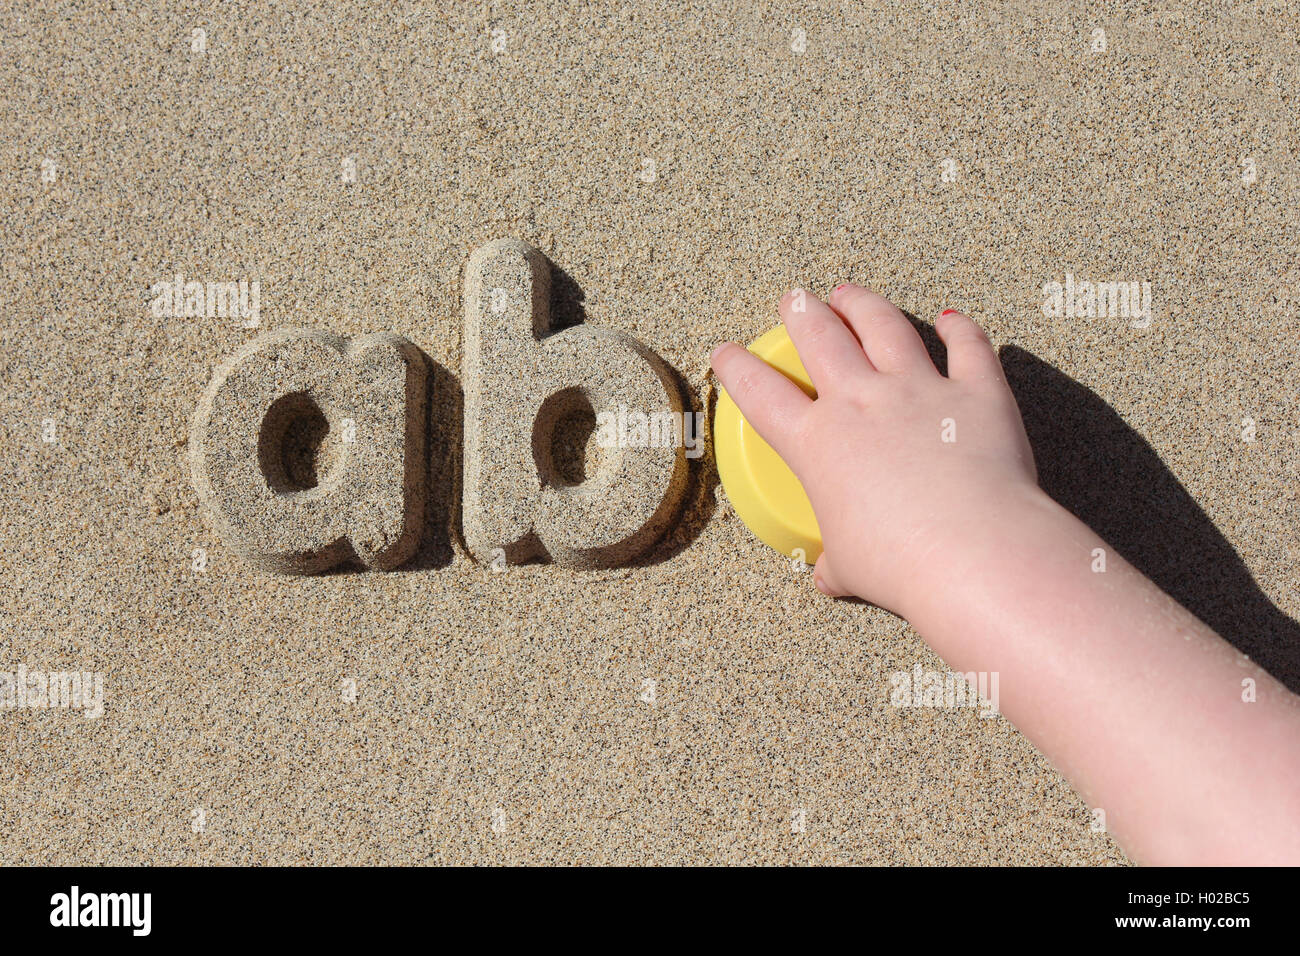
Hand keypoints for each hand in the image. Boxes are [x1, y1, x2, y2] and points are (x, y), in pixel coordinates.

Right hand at [711, 285, 1042, 614]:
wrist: (971, 551)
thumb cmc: (901, 564)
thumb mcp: (850, 568)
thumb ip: (835, 562)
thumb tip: (829, 576)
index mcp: (817, 444)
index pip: (760, 394)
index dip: (737, 369)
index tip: (726, 354)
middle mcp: (862, 402)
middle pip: (820, 337)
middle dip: (801, 312)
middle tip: (794, 299)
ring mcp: (919, 389)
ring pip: (882, 326)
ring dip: (862, 304)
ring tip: (849, 293)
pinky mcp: (975, 392)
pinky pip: (966, 347)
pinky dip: (959, 329)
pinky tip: (951, 318)